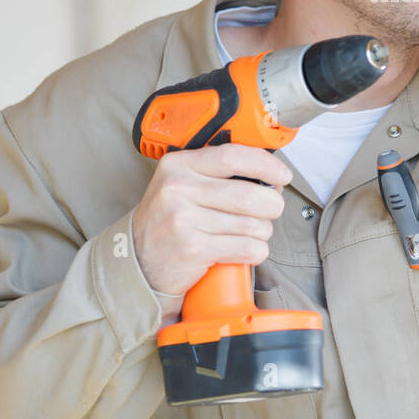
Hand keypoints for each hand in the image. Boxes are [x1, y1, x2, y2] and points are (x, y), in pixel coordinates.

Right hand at [131, 143, 290, 295]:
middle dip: (271, 204)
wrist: (136, 261)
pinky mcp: (193, 249)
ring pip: (251, 224)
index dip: (265, 165)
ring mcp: (183, 220)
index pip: (232, 156)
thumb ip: (215, 172)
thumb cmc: (167, 220)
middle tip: (271, 210)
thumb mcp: (180, 184)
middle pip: (248, 194)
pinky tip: (247, 250)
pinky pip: (246, 248)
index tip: (282, 175)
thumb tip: (270, 174)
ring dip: (263, 231)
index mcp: (178, 166)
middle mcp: (178, 189)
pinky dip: (257, 251)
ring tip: (252, 233)